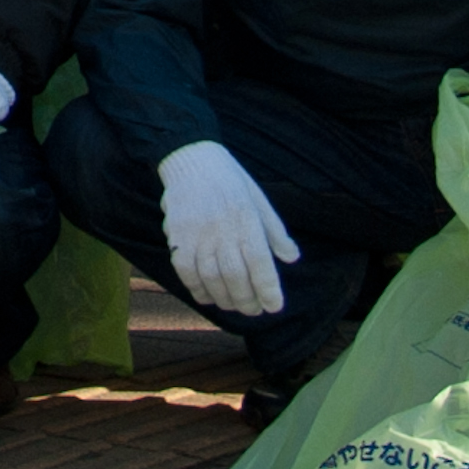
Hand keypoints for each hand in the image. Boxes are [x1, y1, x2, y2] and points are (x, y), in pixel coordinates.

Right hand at [158, 140, 300, 322]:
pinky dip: (197, 288)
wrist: (191, 158)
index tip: (274, 306)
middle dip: (247, 300)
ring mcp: (197, 233)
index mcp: (246, 218)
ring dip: (224, 298)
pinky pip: (185, 270)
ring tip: (234, 306)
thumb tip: (292, 258)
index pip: (259, 261)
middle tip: (254, 310)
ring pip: (210, 277)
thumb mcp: (260, 200)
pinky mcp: (177, 235)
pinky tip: (207, 297)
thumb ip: (276, 231)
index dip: (268, 288)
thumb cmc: (231, 180)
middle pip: (235, 275)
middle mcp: (222, 228)